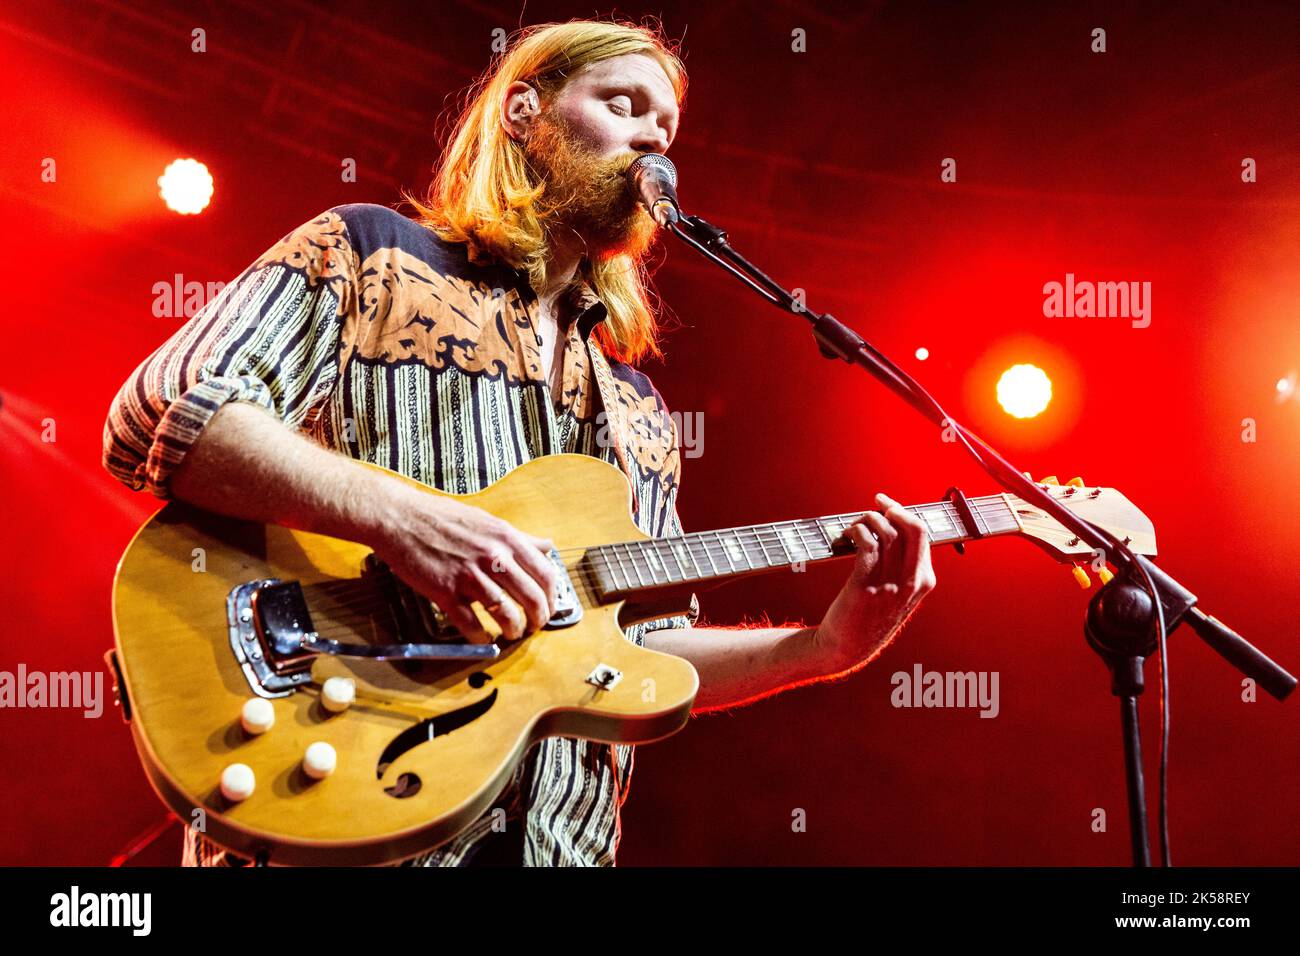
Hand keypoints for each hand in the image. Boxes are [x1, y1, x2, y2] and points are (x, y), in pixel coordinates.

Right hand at [366, 481, 558, 643]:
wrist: (400, 518)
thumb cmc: (442, 517)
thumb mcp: (488, 521)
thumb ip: (520, 538)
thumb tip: (546, 546)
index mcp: (506, 538)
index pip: (544, 573)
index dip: (552, 596)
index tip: (549, 606)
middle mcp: (492, 556)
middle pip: (531, 597)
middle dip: (538, 618)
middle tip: (535, 626)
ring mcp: (468, 575)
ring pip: (505, 613)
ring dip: (514, 629)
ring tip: (512, 633)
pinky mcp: (445, 591)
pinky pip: (470, 623)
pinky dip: (481, 636)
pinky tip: (483, 637)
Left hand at [814, 492, 935, 671]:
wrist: (846, 646)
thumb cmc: (870, 615)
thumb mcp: (898, 594)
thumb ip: (903, 566)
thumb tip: (892, 526)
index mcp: (924, 581)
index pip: (922, 535)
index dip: (904, 513)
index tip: (887, 506)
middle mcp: (911, 583)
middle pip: (913, 528)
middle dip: (894, 508)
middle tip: (877, 502)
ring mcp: (889, 586)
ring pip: (887, 533)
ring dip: (868, 519)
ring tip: (855, 524)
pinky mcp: (865, 587)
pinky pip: (867, 546)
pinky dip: (857, 532)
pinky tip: (847, 535)